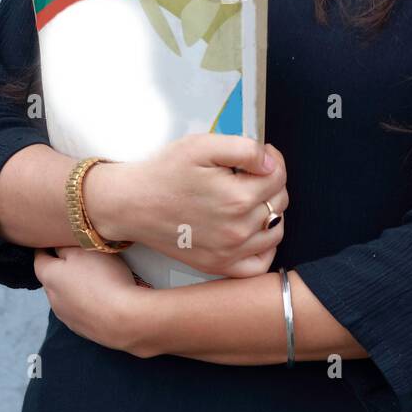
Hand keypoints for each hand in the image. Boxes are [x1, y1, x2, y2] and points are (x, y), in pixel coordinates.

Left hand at [33, 245, 143, 352]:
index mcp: (48, 277)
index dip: (46, 246)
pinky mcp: (82, 330)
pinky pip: (79, 311)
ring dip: (74, 287)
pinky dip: (86, 303)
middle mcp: (52, 299)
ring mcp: (66, 317)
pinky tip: (102, 299)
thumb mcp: (82, 249)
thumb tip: (57, 248)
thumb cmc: (102, 277)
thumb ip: (64, 246)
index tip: (55, 239)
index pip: (39, 257)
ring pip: (65, 296)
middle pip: (52, 278)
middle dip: (62, 268)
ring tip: (94, 279)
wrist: (123, 319)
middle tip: (80, 257)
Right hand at [116, 134, 288, 278]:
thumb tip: (270, 161)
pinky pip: (260, 263)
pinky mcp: (219, 265)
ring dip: (271, 211)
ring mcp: (230, 252)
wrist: (131, 204)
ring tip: (249, 198)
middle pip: (279, 202)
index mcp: (237, 197)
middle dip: (271, 183)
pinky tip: (253, 231)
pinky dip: (264, 247)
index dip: (273, 159)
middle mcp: (237, 229)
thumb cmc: (163, 173)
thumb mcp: (201, 145)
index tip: (260, 155)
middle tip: (249, 173)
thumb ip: (243, 149)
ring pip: (275, 230)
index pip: (279, 176)